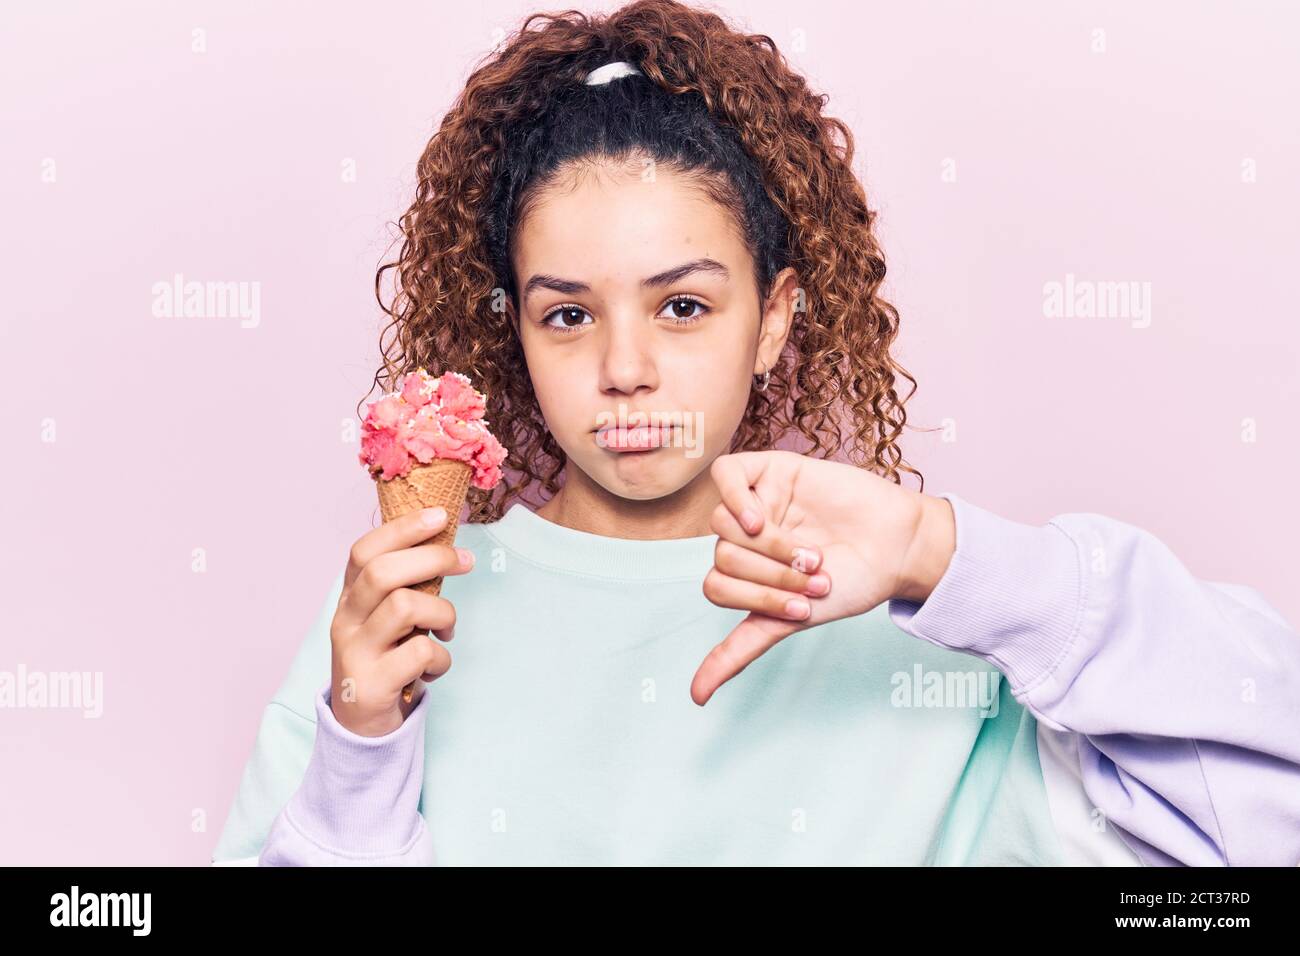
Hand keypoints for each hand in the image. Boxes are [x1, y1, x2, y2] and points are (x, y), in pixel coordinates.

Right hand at [330, 506, 475, 735]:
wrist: (361, 726)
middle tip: (465, 561)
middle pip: (383, 572)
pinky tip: (435, 668)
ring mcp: (355, 652)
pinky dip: (441, 659)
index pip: (364, 551)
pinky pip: (421, 654)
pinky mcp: (372, 684)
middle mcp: (345, 621)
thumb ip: (405, 587)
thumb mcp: (387, 620)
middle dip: (433, 558)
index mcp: (350, 598)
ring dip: (442, 612)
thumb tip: (447, 546)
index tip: (440, 516)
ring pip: (404, 607)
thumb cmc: (386, 660)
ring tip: (447, 628)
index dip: (402, 529)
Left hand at [691, 450, 954, 705]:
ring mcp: (755, 501)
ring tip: (811, 554)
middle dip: (771, 576)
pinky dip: (736, 498)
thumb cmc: (850, 584)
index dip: (757, 600)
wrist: (897, 548)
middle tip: (816, 576)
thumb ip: (740, 650)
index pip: (716, 587)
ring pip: (724, 524)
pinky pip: (726, 473)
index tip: (803, 607)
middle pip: (722, 556)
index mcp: (742, 570)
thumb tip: (695, 697)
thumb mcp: (789, 621)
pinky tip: (760, 517)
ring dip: (770, 548)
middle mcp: (743, 537)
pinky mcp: (770, 470)